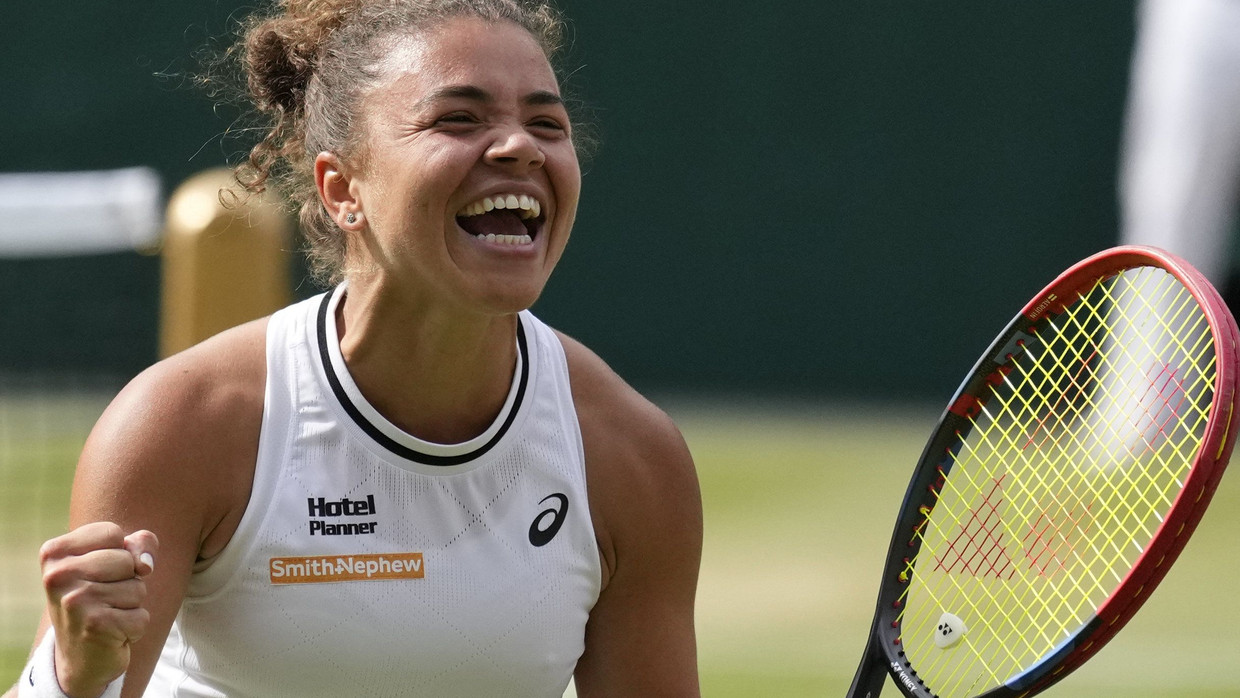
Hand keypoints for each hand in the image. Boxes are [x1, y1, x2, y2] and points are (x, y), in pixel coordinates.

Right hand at [39, 523, 157, 696]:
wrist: (79, 657)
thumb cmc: (100, 598)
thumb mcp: (115, 561)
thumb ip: (139, 544)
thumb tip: (145, 565)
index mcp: (54, 553)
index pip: (113, 533)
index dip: (119, 553)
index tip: (98, 573)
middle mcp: (57, 576)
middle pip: (127, 560)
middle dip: (127, 580)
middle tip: (102, 599)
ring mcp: (74, 602)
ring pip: (138, 588)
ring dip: (131, 604)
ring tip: (106, 615)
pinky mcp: (95, 626)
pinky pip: (142, 616)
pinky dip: (134, 627)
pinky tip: (112, 633)